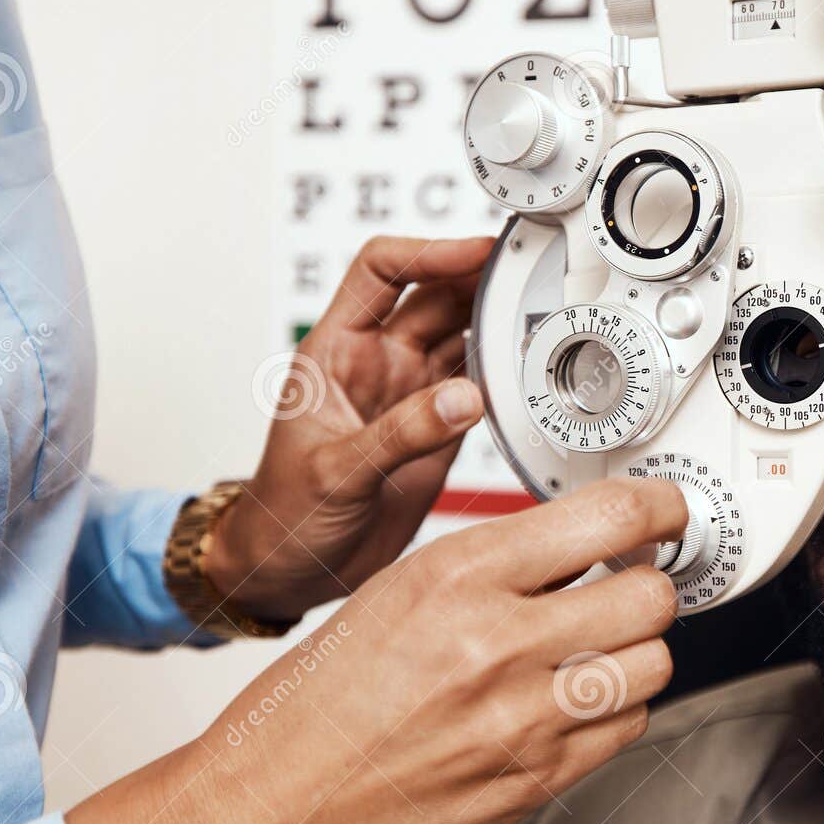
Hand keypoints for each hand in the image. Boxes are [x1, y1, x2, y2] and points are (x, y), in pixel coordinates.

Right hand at [68, 478, 688, 823]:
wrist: (277, 803)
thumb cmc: (321, 700)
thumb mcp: (400, 590)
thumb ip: (496, 562)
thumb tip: (582, 540)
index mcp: (458, 576)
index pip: (610, 518)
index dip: (660, 509)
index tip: (666, 511)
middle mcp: (498, 643)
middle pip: (651, 594)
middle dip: (650, 582)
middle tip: (630, 581)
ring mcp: (525, 718)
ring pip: (655, 663)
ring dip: (639, 649)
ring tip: (602, 646)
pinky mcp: (538, 779)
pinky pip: (628, 728)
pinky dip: (616, 709)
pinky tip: (577, 701)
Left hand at [205, 235, 495, 622]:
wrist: (291, 570)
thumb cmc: (283, 515)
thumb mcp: (335, 473)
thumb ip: (400, 435)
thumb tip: (462, 399)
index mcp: (335, 353)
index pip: (381, 272)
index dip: (430, 252)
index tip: (476, 254)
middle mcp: (377, 365)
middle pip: (436, 298)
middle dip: (480, 281)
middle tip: (528, 277)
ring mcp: (411, 396)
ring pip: (464, 338)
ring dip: (499, 326)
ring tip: (540, 318)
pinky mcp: (438, 431)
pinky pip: (480, 387)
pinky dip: (507, 378)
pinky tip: (529, 375)